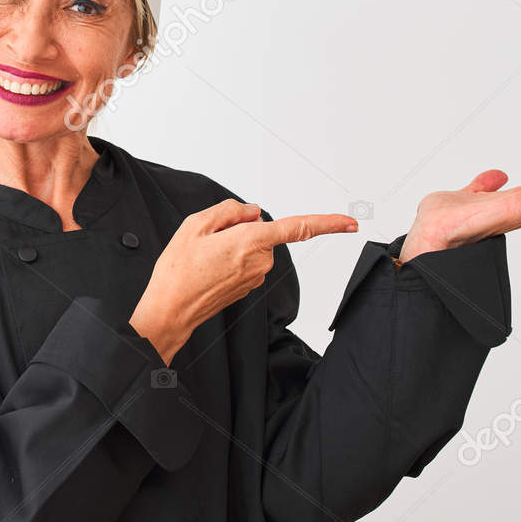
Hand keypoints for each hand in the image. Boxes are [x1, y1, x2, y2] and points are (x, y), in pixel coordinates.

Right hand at [130, 199, 357, 364]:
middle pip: (262, 231)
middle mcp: (260, 261)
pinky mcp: (248, 287)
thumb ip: (230, 210)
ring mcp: (255, 277)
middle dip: (241, 227)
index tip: (351, 222)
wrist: (170, 311)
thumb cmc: (178, 271)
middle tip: (208, 238)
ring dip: (233, 245)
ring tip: (204, 256)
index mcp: (250, 241)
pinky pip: (245, 261)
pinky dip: (230, 259)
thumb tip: (252, 212)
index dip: (328, 223)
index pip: (298, 228)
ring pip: (253, 246)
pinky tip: (208, 267)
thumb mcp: (195, 225)